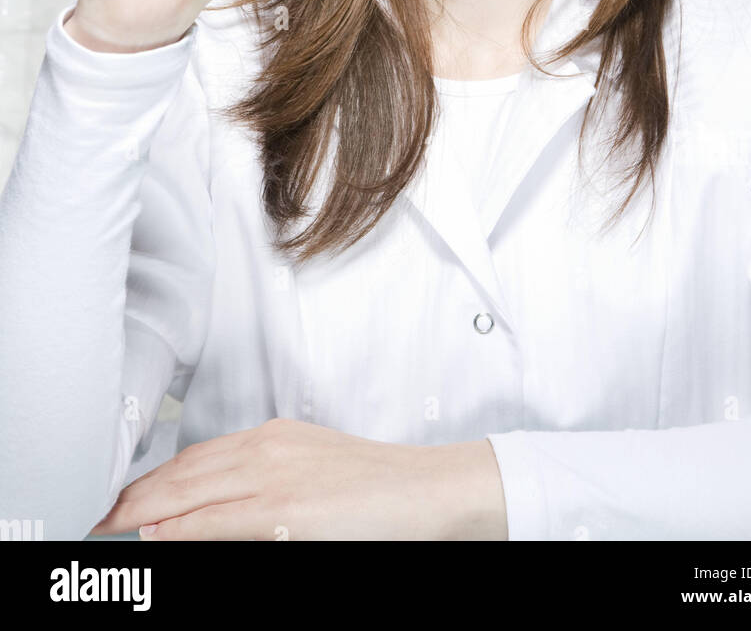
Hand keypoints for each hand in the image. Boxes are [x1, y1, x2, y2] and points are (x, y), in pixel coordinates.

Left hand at [87, 418, 507, 540]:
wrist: (432, 491)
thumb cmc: (380, 492)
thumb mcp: (311, 478)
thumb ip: (261, 488)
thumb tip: (211, 514)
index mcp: (273, 438)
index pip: (194, 458)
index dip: (152, 480)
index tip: (121, 498)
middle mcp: (268, 448)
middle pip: (183, 471)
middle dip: (134, 495)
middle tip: (96, 515)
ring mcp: (276, 475)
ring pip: (191, 491)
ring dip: (144, 510)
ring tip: (109, 525)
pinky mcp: (287, 508)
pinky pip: (219, 519)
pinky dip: (182, 527)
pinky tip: (155, 535)